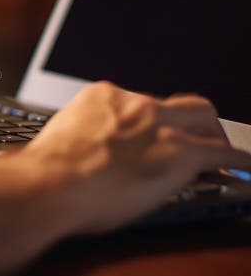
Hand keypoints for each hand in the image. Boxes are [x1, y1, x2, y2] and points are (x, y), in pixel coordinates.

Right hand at [0, 81, 250, 273]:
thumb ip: (75, 139)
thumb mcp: (58, 141)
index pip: (137, 103)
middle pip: (177, 101)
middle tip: (195, 135)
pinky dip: (235, 159)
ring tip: (219, 151)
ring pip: (203, 119)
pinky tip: (240, 167)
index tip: (146, 134)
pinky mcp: (181, 150)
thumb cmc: (47, 172)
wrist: (54, 181)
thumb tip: (72, 156)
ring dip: (212, 134)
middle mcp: (134, 103)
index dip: (147, 122)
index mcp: (101, 97)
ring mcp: (160, 123)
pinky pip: (222, 152)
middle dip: (190, 118)